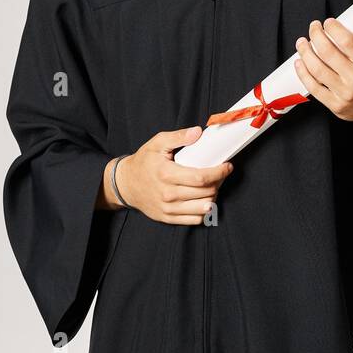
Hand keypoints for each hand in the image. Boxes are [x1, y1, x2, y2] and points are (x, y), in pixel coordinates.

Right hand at [112, 127, 233, 225]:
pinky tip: (204, 200)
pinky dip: (204, 211)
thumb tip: (197, 132)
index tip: (227, 166)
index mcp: (167, 174)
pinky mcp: (168, 218)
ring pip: (203, 208)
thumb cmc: (143, 162)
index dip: (219, 173)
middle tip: (220, 174)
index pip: (201, 178)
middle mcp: (168, 194)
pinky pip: (194, 220)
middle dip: (219, 182)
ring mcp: (168, 208)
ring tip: (213, 186)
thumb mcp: (157, 143)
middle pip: (205, 193)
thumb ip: (178, 136)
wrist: (125, 184)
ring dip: (214, 197)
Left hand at [293, 0, 352, 143]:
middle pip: (328, 54)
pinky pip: (314, 88)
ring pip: (318, 70)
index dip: (332, 29)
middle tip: (313, 27)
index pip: (347, 42)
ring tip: (301, 41)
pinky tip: (299, 62)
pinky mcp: (336, 106)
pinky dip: (303, 73)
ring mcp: (346, 95)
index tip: (327, 22)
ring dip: (305, 53)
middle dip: (315, 36)